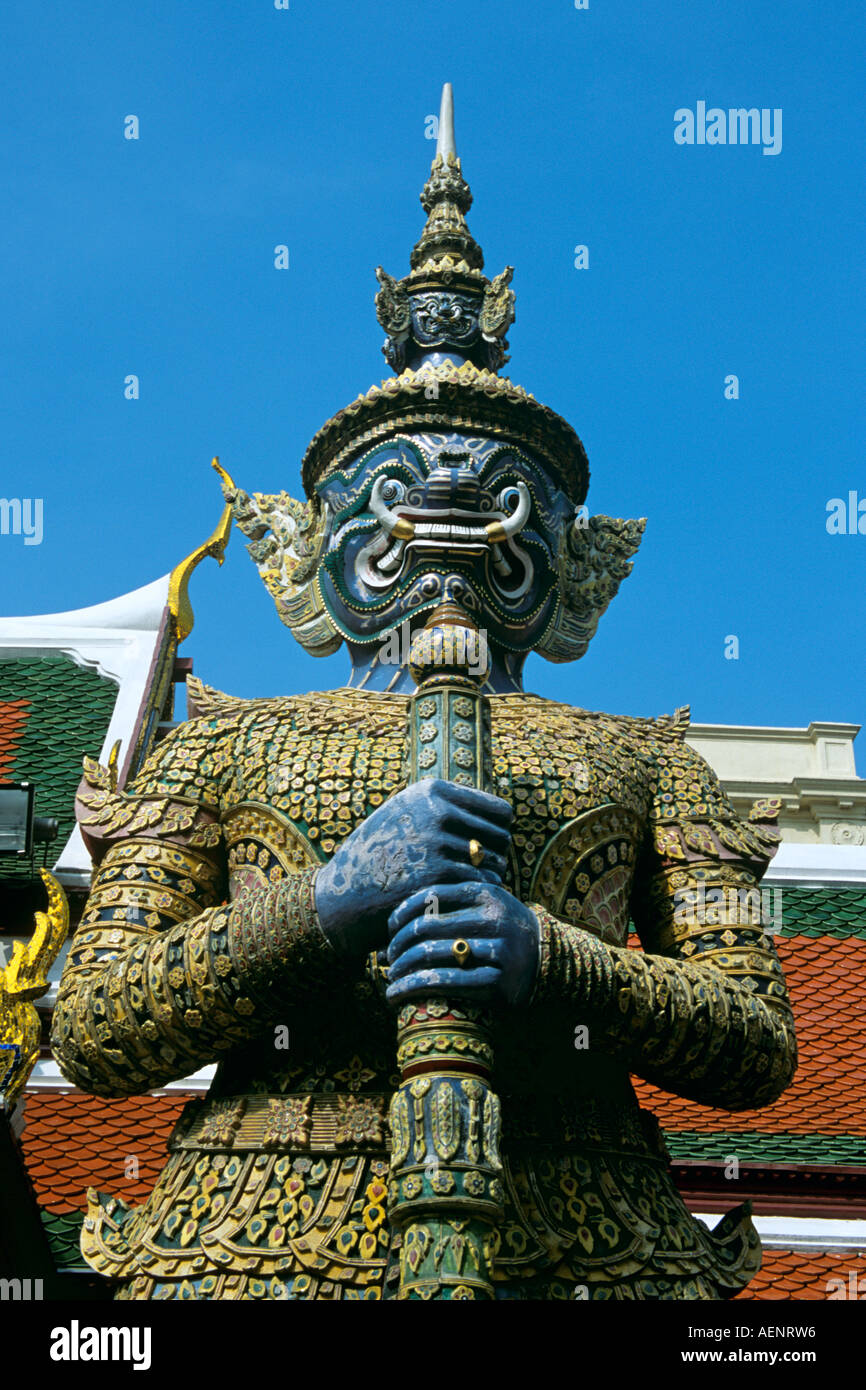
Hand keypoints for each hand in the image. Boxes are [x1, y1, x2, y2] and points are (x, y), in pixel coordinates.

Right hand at [314, 780, 511, 957]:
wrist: (344, 896)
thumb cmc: (381, 856)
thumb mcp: (405, 815)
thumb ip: (446, 808)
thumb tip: (506, 815)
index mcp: (431, 791)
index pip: (500, 812)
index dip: (496, 835)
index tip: (482, 852)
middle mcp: (436, 811)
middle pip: (501, 837)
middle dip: (492, 858)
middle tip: (473, 877)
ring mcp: (437, 842)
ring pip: (495, 864)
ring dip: (486, 879)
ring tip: (464, 888)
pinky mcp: (437, 875)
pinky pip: (482, 885)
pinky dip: (476, 896)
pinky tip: (459, 900)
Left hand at [385, 881, 539, 1006]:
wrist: (548, 961)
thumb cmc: (501, 932)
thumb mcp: (485, 906)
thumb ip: (448, 907)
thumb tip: (390, 929)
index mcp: (484, 893)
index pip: (429, 896)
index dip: (400, 913)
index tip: (389, 930)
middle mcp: (492, 918)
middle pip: (425, 927)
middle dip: (397, 945)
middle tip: (387, 958)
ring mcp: (497, 951)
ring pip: (431, 955)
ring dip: (400, 969)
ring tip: (390, 978)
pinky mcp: (497, 984)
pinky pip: (444, 983)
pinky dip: (412, 988)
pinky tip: (396, 995)